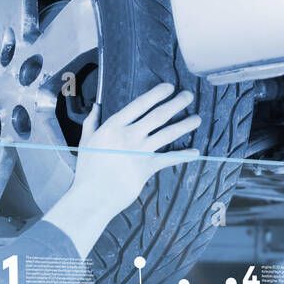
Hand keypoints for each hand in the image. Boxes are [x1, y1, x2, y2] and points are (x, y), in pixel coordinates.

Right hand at [46, 84, 200, 257]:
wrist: (92, 196)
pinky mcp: (146, 168)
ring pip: (168, 133)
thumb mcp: (85, 141)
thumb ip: (92, 121)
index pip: (140, 104)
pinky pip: (169, 159)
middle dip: (177, 103)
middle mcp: (129, 136)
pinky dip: (184, 156)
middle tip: (188, 95)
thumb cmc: (88, 170)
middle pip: (159, 115)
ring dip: (185, 125)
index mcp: (113, 126)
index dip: (157, 93)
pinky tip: (196, 152)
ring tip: (197, 119)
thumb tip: (97, 105)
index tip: (169, 87)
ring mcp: (139, 152)